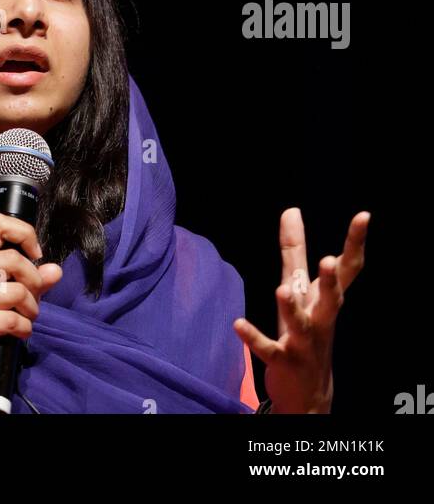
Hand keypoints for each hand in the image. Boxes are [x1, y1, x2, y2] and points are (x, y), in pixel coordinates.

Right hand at [0, 211, 62, 399]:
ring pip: (16, 291)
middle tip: (33, 297)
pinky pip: (10, 320)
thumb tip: (55, 270)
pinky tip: (20, 333)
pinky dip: (24, 328)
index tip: (34, 254)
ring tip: (27, 317)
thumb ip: (18, 278)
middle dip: (34, 280)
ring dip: (32, 308)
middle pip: (13, 259)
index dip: (24, 234)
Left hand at [233, 207, 369, 413]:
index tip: (363, 215)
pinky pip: (270, 351)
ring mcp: (304, 343)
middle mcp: (321, 320)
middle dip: (330, 282)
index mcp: (325, 299)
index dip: (355, 242)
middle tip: (328, 260)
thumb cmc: (307, 330)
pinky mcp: (284, 363)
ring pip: (302, 326)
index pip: (346, 269)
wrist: (308, 393)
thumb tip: (291, 209)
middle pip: (332, 300)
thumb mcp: (300, 289)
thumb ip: (294, 251)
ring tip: (281, 290)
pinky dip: (255, 338)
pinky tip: (238, 324)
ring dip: (293, 310)